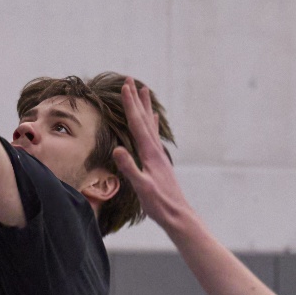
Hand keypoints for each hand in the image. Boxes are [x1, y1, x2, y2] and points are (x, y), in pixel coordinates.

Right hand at [111, 80, 185, 229]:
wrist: (177, 215)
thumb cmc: (159, 204)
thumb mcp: (142, 188)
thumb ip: (130, 168)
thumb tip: (118, 149)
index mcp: (150, 153)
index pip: (137, 123)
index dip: (131, 104)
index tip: (126, 85)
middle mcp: (155, 150)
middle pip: (144, 118)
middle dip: (137, 99)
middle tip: (132, 79)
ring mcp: (158, 155)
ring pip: (150, 124)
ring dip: (145, 107)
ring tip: (144, 91)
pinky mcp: (159, 161)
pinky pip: (154, 135)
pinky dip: (152, 124)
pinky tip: (153, 119)